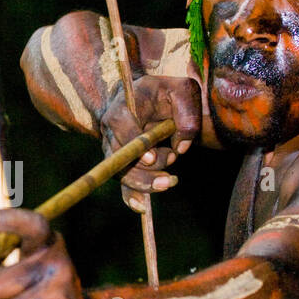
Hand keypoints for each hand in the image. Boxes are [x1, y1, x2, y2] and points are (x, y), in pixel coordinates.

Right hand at [99, 74, 201, 212]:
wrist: (153, 96)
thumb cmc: (168, 91)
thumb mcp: (183, 91)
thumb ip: (187, 113)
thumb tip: (182, 146)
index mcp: (124, 105)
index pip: (121, 125)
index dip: (134, 142)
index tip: (152, 158)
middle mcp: (111, 127)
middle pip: (118, 155)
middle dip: (142, 171)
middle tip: (169, 179)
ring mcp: (113, 146)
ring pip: (121, 171)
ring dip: (144, 183)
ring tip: (169, 182)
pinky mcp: (121, 161)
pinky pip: (122, 181)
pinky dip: (130, 195)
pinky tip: (143, 207)